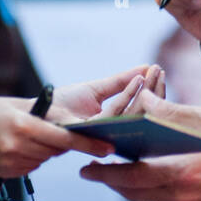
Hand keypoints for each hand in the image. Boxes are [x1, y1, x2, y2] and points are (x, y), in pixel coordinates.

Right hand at [0, 96, 113, 175]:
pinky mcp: (7, 173)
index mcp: (24, 126)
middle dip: (64, 142)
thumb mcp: (17, 107)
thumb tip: (74, 127)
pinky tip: (17, 146)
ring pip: (45, 159)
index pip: (65, 139)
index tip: (108, 148)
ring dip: (46, 149)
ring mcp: (11, 163)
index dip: (89, 144)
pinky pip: (32, 166)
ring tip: (28, 135)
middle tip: (60, 131)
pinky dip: (33, 157)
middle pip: (57, 150)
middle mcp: (18, 146)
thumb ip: (44, 118)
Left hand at [43, 63, 166, 122]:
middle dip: (154, 91)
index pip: (139, 108)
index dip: (151, 90)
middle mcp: (113, 132)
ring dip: (145, 91)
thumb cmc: (64, 104)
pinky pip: (116, 113)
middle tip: (161, 72)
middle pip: (140, 112)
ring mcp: (105, 133)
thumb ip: (119, 82)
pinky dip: (128, 95)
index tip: (159, 71)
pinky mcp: (93, 132)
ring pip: (133, 114)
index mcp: (115, 124)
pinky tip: (137, 80)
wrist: (39, 112)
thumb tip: (144, 67)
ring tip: (152, 73)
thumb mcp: (96, 89)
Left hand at [79, 88, 200, 200]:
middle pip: (134, 193)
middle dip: (112, 182)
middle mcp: (181, 196)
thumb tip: (144, 101)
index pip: (130, 176)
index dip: (106, 173)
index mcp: (179, 171)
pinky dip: (154, 195)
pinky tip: (152, 182)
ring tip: (120, 175)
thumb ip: (171, 113)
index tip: (89, 168)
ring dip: (132, 190)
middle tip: (95, 173)